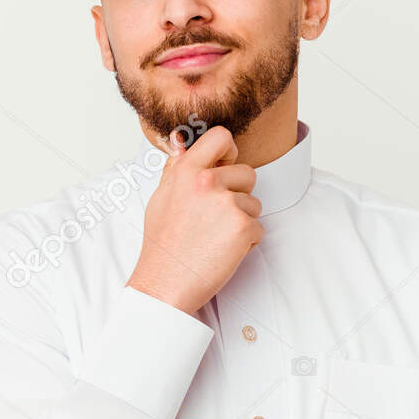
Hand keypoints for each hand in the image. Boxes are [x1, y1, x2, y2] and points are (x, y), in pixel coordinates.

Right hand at [126, 125, 262, 316]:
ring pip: (254, 204)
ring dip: (242, 220)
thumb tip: (182, 143)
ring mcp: (228, 204)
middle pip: (248, 174)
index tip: (224, 165)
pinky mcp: (243, 227)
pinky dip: (246, 242)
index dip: (228, 152)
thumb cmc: (163, 244)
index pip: (221, 137)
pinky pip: (258, 228)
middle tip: (214, 218)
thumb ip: (177, 168)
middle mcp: (208, 182)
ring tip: (215, 237)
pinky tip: (222, 250)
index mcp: (187, 171)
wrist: (165, 282)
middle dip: (238, 194)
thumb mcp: (161, 197)